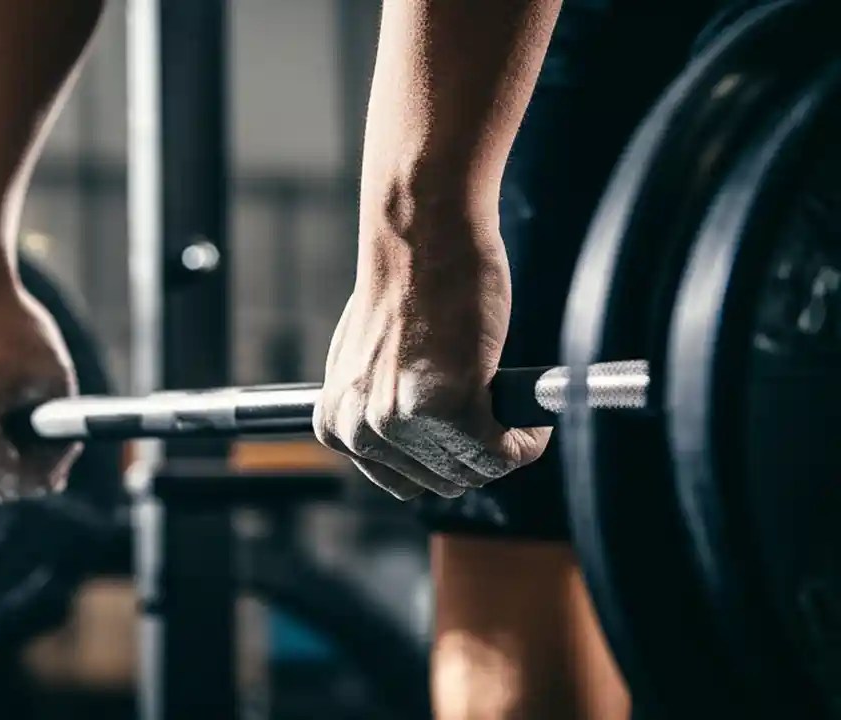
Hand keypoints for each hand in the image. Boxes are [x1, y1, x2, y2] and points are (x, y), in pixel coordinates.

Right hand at [0, 243, 80, 501]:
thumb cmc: (8, 324)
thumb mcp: (54, 378)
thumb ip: (61, 432)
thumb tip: (56, 471)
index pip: (12, 482)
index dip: (49, 469)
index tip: (68, 447)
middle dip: (25, 466)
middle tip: (56, 444)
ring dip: (2, 454)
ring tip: (27, 418)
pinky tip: (0, 409)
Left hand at [313, 224, 549, 498]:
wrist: (421, 237)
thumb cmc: (405, 287)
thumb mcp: (369, 364)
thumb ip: (382, 411)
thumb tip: (422, 447)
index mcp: (336, 425)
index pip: (403, 483)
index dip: (443, 459)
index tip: (466, 432)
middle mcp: (360, 432)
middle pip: (443, 482)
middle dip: (477, 452)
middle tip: (494, 410)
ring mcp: (402, 424)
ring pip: (477, 470)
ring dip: (505, 442)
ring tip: (506, 398)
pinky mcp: (450, 410)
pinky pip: (508, 453)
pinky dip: (529, 436)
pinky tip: (526, 406)